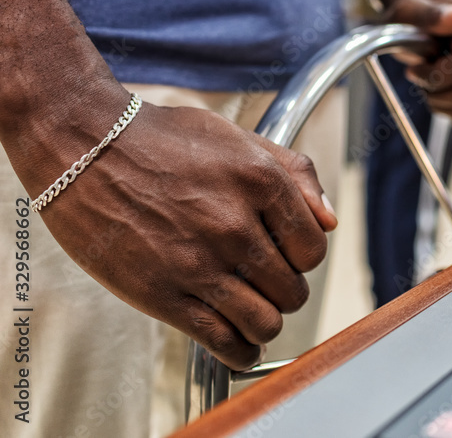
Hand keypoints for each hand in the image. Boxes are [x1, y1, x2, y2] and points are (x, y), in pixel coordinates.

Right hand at [26, 86, 335, 370]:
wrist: (85, 148)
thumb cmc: (161, 140)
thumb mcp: (238, 138)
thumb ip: (295, 173)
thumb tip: (330, 219)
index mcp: (261, 181)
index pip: (314, 248)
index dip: (303, 256)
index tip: (286, 255)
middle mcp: (236, 225)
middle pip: (293, 289)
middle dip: (283, 289)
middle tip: (263, 281)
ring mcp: (200, 263)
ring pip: (265, 321)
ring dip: (263, 321)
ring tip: (249, 309)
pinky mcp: (163, 294)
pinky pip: (223, 341)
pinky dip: (239, 350)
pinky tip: (236, 341)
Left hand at [378, 0, 451, 123]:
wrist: (418, 19)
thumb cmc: (410, 16)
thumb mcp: (408, 11)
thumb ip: (431, 14)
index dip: (437, 77)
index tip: (414, 71)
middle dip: (442, 96)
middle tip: (422, 86)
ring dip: (450, 107)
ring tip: (432, 91)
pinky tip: (445, 101)